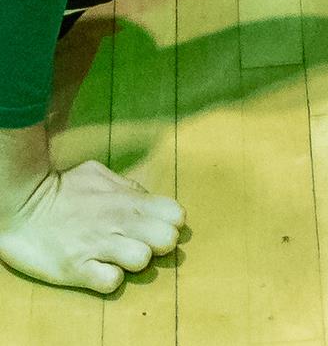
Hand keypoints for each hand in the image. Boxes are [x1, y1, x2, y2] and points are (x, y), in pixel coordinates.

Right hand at [0, 160, 184, 292]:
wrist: (20, 204)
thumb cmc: (61, 189)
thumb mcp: (100, 175)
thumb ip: (128, 187)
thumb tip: (146, 198)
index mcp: (129, 200)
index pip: (176, 216)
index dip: (170, 225)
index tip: (156, 227)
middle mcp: (120, 223)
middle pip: (167, 241)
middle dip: (158, 246)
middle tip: (139, 245)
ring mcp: (99, 246)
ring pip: (143, 261)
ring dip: (133, 263)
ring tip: (116, 258)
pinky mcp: (78, 269)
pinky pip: (111, 282)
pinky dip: (109, 280)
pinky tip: (98, 271)